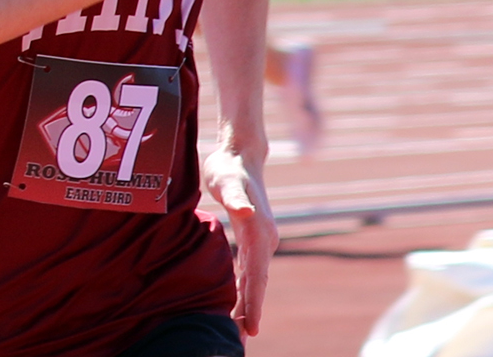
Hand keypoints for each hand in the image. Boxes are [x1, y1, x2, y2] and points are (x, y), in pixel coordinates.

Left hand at [204, 145, 277, 335]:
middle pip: (256, 284)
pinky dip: (243, 289)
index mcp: (260, 233)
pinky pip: (247, 271)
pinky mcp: (251, 237)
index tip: (250, 329)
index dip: (253, 303)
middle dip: (249, 313)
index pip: (256, 276)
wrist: (240, 153)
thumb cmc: (229, 166)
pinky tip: (236, 304)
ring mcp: (260, 240)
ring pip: (253, 280)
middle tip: (240, 341)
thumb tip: (243, 211)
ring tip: (238, 332)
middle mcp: (264, 240)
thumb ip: (236, 196)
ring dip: (246, 305)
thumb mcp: (227, 179)